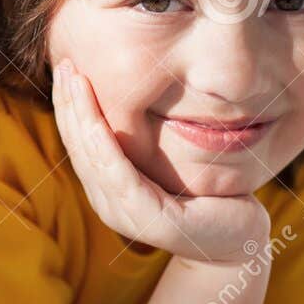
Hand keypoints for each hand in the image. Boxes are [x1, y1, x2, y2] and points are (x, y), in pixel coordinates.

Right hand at [52, 60, 269, 263]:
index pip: (81, 141)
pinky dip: (103, 144)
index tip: (68, 65)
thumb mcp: (170, 162)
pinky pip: (118, 175)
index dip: (71, 105)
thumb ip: (147, 141)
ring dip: (80, 116)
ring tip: (74, 80)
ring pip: (91, 157)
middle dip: (69, 103)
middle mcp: (109, 202)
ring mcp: (125, 214)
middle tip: (64, 62)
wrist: (240, 241)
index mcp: (110, 189)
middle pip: (79, 146)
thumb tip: (139, 92)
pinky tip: (97, 119)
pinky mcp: (149, 219)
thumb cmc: (210, 196)